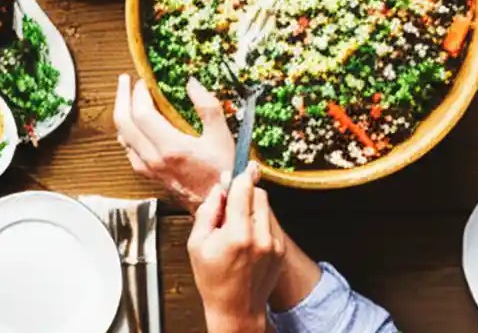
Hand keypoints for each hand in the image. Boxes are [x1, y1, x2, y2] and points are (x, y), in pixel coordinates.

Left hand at [113, 75, 232, 211]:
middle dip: (121, 97)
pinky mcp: (148, 175)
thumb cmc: (222, 171)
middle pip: (124, 123)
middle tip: (124, 81)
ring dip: (122, 114)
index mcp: (171, 148)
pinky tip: (133, 125)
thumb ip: (208, 107)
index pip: (141, 113)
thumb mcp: (221, 136)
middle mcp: (154, 159)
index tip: (144, 80)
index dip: (139, 93)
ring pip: (123, 137)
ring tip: (126, 98)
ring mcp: (148, 168)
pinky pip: (128, 150)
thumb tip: (192, 83)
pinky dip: (127, 133)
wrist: (218, 205)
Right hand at [188, 164, 285, 332]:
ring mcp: (274, 244)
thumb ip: (208, 211)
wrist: (237, 310)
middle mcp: (260, 237)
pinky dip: (259, 223)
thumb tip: (218, 188)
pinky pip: (271, 223)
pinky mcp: (281, 250)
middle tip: (229, 206)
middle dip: (244, 193)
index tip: (240, 167)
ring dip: (252, 208)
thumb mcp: (196, 244)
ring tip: (236, 228)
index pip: (244, 189)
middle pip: (259, 194)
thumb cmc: (213, 281)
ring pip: (267, 207)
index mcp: (238, 234)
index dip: (240, 176)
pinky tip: (246, 239)